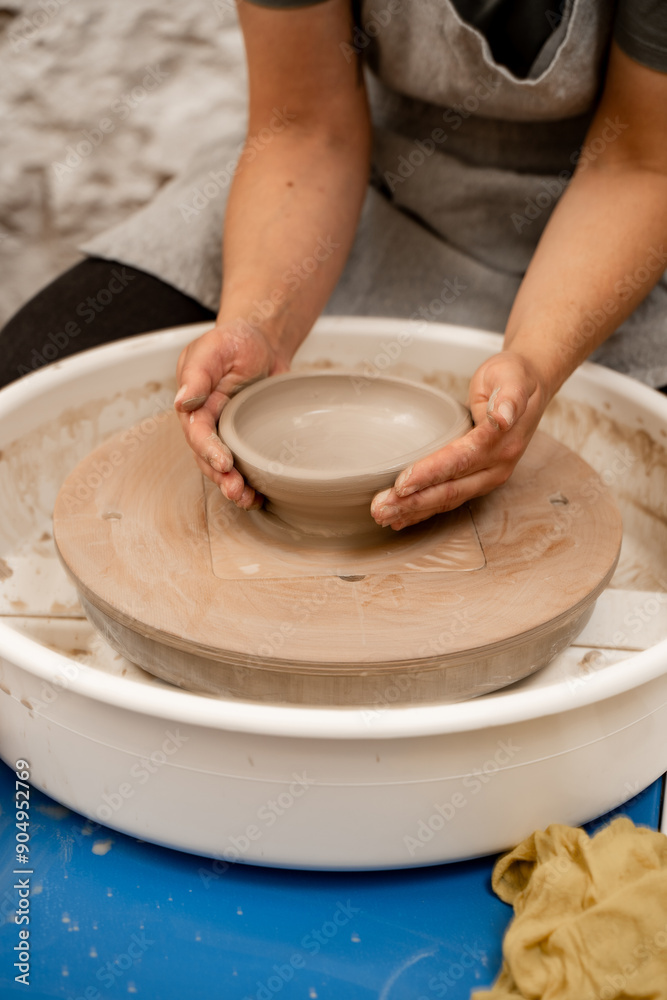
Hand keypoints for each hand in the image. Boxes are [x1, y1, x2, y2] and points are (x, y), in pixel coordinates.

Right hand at [174, 320, 289, 507]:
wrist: (262, 343)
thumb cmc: (234, 341)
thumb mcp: (214, 348)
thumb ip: (198, 373)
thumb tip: (183, 401)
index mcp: (195, 403)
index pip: (197, 432)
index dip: (208, 450)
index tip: (223, 462)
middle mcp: (209, 423)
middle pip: (208, 458)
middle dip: (220, 477)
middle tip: (235, 489)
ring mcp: (229, 433)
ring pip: (224, 467)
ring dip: (233, 486)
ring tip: (247, 500)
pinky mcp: (248, 439)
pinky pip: (247, 464)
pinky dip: (252, 483)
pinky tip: (260, 497)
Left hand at [370, 351, 548, 529]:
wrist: (531, 386)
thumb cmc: (514, 377)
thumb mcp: (512, 376)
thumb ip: (509, 397)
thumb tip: (502, 418)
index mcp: (502, 441)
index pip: (459, 460)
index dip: (429, 474)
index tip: (402, 484)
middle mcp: (497, 466)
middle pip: (450, 489)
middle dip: (413, 502)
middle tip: (380, 509)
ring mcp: (489, 476)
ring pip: (448, 499)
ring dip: (414, 511)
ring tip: (383, 517)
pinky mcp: (480, 479)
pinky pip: (451, 499)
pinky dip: (425, 511)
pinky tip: (403, 519)